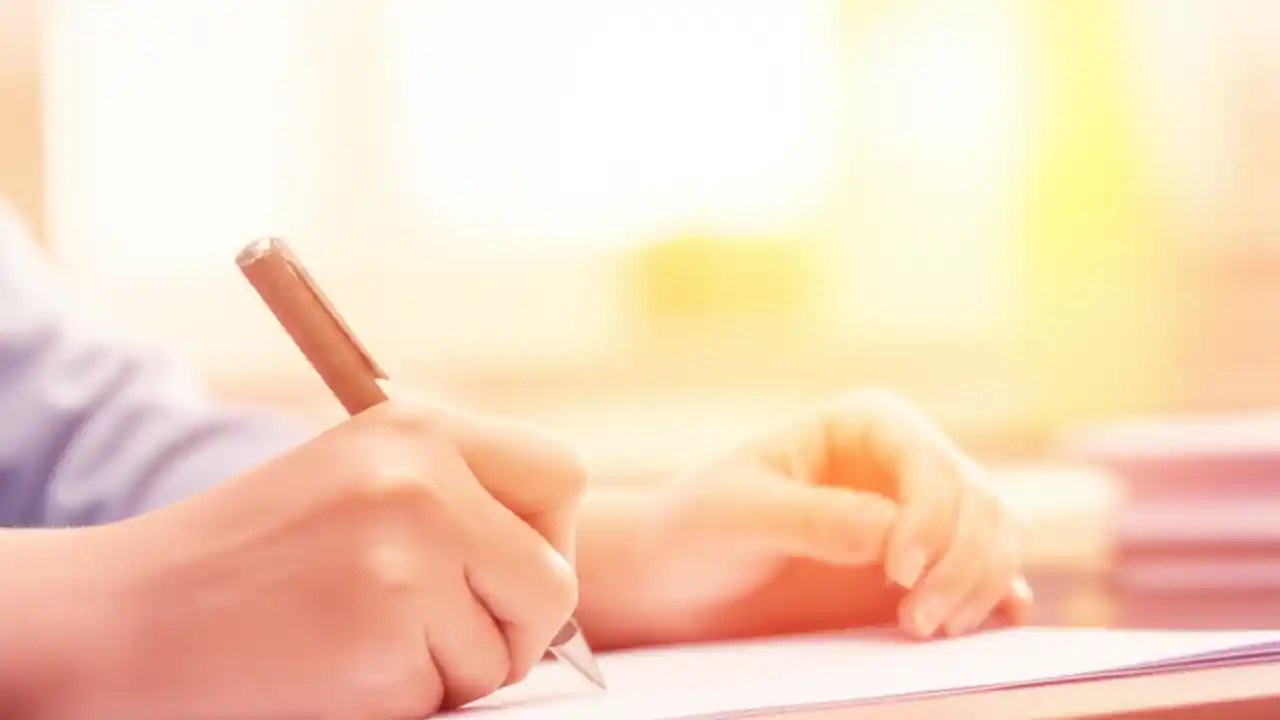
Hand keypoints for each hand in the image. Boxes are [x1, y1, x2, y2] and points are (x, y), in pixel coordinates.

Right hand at [47, 400, 585, 719]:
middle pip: (554, 578)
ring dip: (449, 668)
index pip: (561, 474)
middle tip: (439, 631)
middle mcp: (420, 478)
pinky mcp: (384, 635)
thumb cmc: (244, 563)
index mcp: (416, 428)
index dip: (547, 536)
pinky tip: (334, 669)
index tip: (505, 569)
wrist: (119, 620)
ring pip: (508, 649)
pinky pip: (449, 695)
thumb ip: (454, 500)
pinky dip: (404, 701)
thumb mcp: (352, 482)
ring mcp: (405, 554)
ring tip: (358, 640)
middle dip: (515, 624)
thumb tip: (553, 564)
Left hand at [633, 390, 1031, 643]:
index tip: (896, 573)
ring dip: (980, 585)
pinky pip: (987, 573)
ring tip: (927, 630)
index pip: (928, 462)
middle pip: (976, 502)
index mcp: (865, 424)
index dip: (929, 517)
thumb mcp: (740, 517)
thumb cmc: (701, 530)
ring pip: (995, 536)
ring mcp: (920, 515)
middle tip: (916, 622)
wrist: (685, 582)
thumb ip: (812, 519)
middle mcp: (904, 462)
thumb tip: (889, 529)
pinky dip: (997, 596)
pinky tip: (997, 620)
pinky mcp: (925, 567)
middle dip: (960, 563)